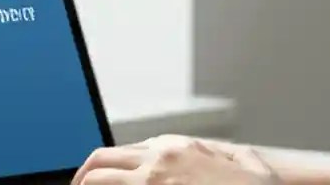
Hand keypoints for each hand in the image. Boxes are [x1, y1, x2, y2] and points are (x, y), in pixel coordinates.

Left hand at [74, 135, 280, 184]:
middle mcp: (158, 161)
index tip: (101, 181)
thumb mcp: (246, 165)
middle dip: (83, 177)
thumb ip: (229, 156)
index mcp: (178, 147)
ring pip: (95, 180)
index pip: (125, 151)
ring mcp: (151, 182)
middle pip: (98, 162)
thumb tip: (228, 156)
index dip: (108, 168)